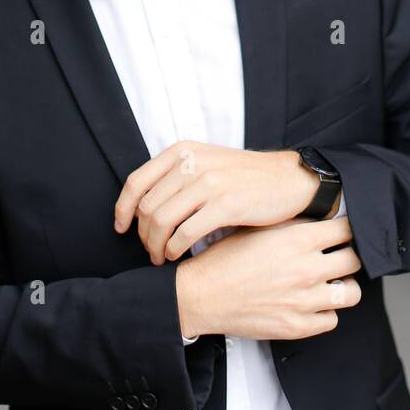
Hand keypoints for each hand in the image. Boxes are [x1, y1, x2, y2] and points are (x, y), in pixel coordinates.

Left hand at [113, 140, 321, 262]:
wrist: (288, 179)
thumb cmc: (244, 177)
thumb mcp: (205, 162)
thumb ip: (176, 177)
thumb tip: (142, 208)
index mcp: (182, 151)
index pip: (136, 182)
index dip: (122, 210)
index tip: (122, 228)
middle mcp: (192, 163)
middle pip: (147, 207)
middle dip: (143, 236)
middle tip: (151, 251)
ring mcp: (210, 182)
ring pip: (162, 221)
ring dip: (156, 246)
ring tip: (162, 258)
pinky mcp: (227, 203)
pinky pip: (186, 233)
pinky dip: (176, 249)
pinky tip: (179, 256)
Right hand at [175, 217, 362, 339]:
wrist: (201, 296)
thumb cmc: (226, 259)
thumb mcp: (259, 228)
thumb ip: (293, 223)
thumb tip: (319, 218)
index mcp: (298, 240)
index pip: (346, 229)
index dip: (346, 229)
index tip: (342, 232)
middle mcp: (307, 269)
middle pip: (354, 260)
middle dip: (347, 255)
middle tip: (337, 256)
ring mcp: (304, 301)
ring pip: (351, 293)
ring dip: (343, 285)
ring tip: (329, 282)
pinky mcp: (298, 326)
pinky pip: (332, 319)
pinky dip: (325, 311)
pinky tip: (312, 303)